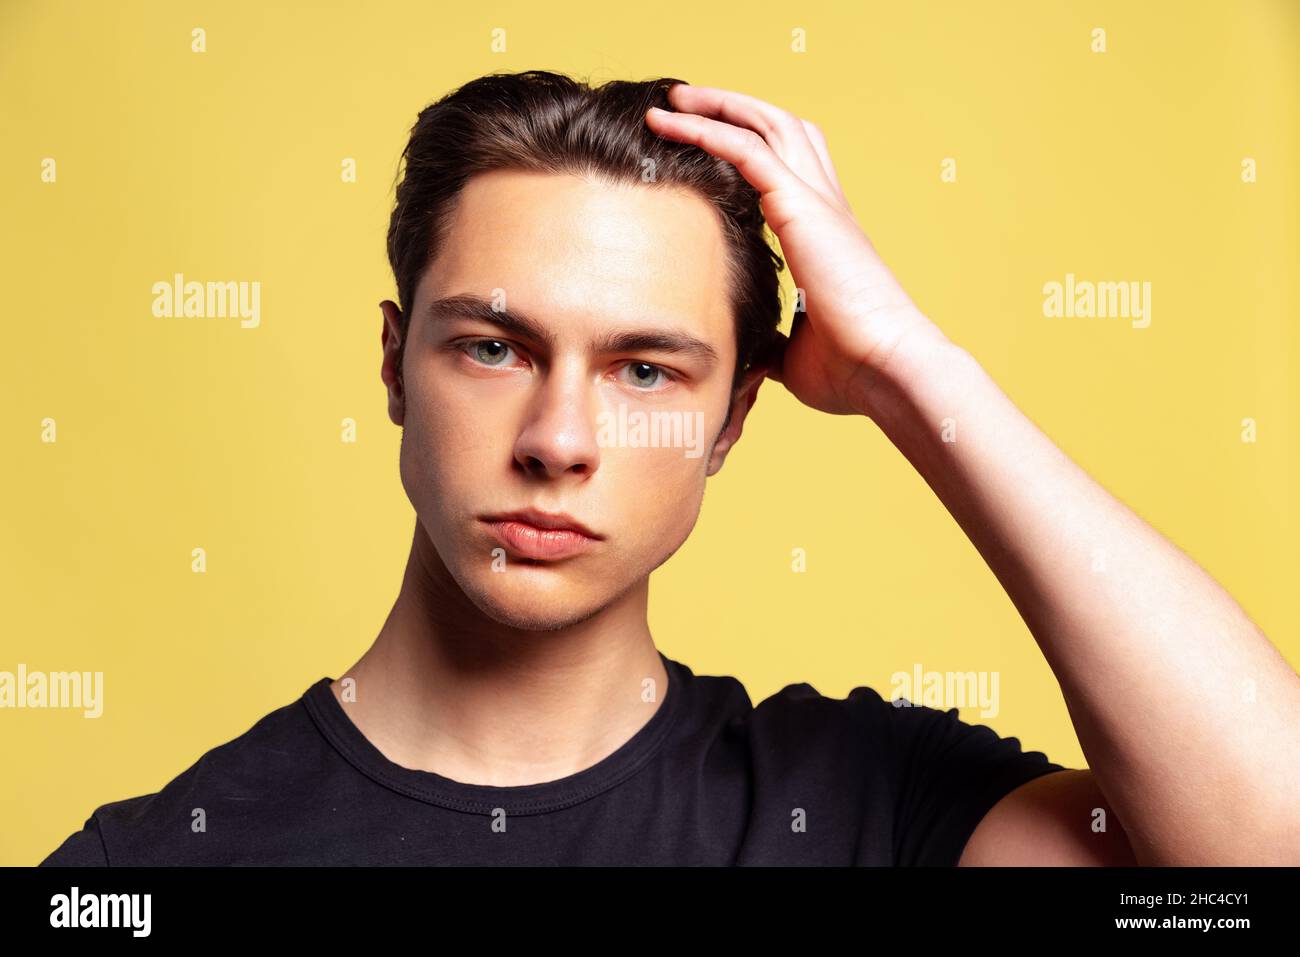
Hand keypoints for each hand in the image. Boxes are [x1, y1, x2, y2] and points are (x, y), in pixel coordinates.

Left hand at [645, 84, 950, 416]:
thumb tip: (753, 355)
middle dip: (731, 109)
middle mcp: (825, 205)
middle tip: (682, 102)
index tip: (704, 146)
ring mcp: (816, 201)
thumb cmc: (852, 370)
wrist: (886, 369)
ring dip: (717, 105)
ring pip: (766, 124)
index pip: (788, 169)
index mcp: (825, 234)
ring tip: (673, 99)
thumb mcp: (794, 354)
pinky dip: (708, 128)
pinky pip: (746, 149)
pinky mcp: (802, 207)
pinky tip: (674, 120)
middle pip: (780, 128)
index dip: (749, 147)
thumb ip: (772, 343)